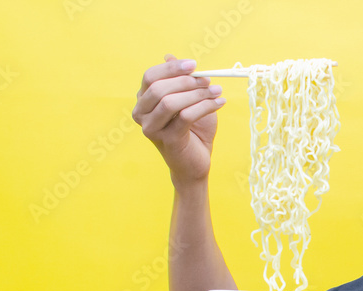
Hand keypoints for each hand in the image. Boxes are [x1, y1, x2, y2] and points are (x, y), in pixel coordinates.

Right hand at [133, 55, 224, 186]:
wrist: (196, 163)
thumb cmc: (193, 130)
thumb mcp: (188, 100)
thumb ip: (179, 80)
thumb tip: (170, 56)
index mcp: (143, 101)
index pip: (150, 77)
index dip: (171, 68)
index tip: (194, 65)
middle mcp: (142, 115)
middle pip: (158, 88)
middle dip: (186, 81)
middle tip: (208, 80)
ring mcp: (152, 129)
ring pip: (171, 103)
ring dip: (197, 94)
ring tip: (216, 91)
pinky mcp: (168, 141)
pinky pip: (186, 117)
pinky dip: (206, 106)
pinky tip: (220, 102)